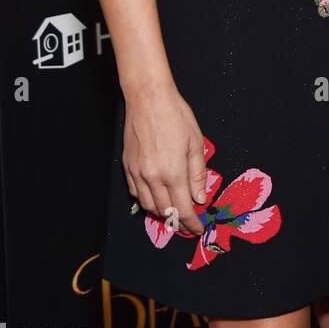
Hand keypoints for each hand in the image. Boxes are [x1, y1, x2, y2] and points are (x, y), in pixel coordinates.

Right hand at [123, 85, 208, 235]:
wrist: (148, 98)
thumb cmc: (175, 115)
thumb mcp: (196, 142)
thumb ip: (198, 173)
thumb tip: (200, 198)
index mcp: (173, 172)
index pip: (183, 209)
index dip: (192, 223)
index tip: (198, 229)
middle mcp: (153, 177)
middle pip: (166, 211)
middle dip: (178, 221)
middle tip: (189, 222)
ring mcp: (137, 173)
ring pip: (149, 206)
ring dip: (163, 212)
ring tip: (175, 211)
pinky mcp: (127, 167)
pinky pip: (136, 193)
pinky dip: (147, 200)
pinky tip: (156, 196)